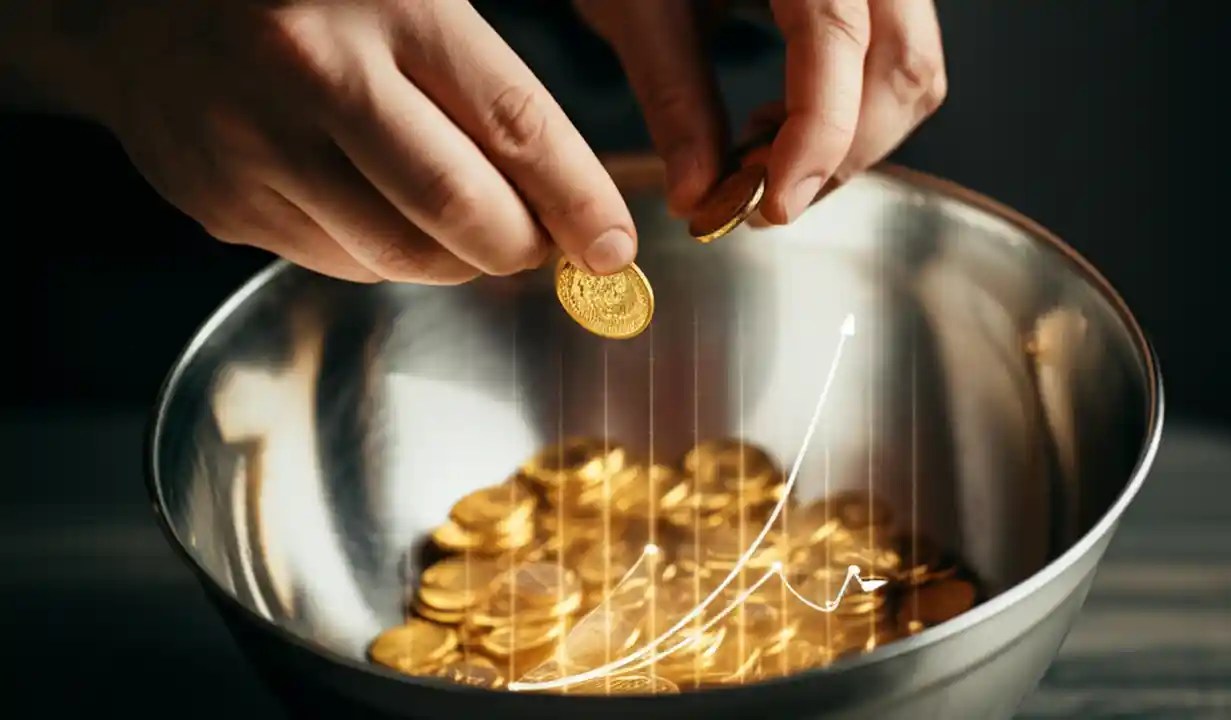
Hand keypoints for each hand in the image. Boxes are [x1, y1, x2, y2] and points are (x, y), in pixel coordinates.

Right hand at [14, 1, 637, 282]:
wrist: (130, 3)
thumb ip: (484, 74)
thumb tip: (567, 181)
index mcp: (382, 2)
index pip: (513, 125)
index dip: (579, 199)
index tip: (614, 242)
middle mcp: (315, 74)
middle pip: (461, 211)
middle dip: (525, 246)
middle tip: (547, 242)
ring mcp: (258, 147)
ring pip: (403, 256)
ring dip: (460, 259)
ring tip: (471, 226)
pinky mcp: (223, 204)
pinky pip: (341, 264)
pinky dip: (390, 257)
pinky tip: (389, 216)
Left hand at [576, 0, 946, 223]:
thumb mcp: (636, 7)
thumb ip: (673, 98)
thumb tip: (697, 196)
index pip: (838, 36)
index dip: (816, 134)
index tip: (774, 205)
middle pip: (902, 64)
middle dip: (841, 153)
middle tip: (762, 202)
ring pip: (912, 70)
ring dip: (850, 141)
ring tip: (762, 157)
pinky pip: (896, 59)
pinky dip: (852, 113)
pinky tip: (780, 124)